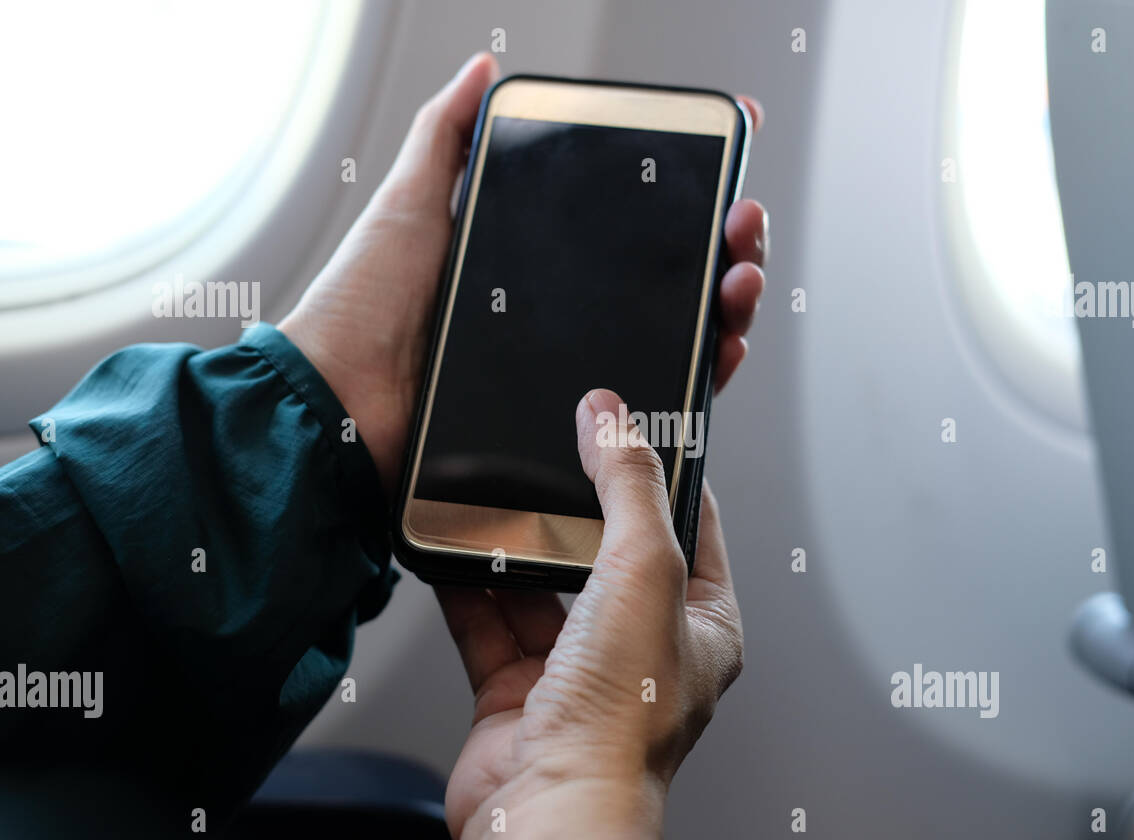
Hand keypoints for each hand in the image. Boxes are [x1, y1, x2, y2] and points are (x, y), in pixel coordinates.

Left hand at [279, 52, 768, 496]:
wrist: (341, 406)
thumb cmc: (363, 309)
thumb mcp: (410, 204)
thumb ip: (448, 136)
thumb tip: (482, 69)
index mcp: (535, 265)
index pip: (628, 222)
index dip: (683, 192)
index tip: (726, 150)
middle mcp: (562, 315)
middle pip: (667, 278)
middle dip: (723, 243)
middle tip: (743, 218)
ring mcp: (573, 369)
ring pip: (676, 336)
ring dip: (727, 304)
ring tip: (742, 276)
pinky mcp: (576, 426)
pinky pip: (656, 403)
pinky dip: (704, 376)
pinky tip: (725, 348)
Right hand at [441, 388, 742, 839]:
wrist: (548, 807)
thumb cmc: (620, 719)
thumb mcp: (645, 570)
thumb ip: (628, 487)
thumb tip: (614, 416)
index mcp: (702, 623)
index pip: (689, 526)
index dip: (658, 471)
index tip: (627, 423)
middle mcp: (642, 648)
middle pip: (606, 553)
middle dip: (572, 511)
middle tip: (547, 459)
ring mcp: (578, 672)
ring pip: (541, 587)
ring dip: (513, 550)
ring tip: (491, 503)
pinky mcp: (517, 692)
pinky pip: (488, 623)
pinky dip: (467, 589)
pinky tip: (450, 554)